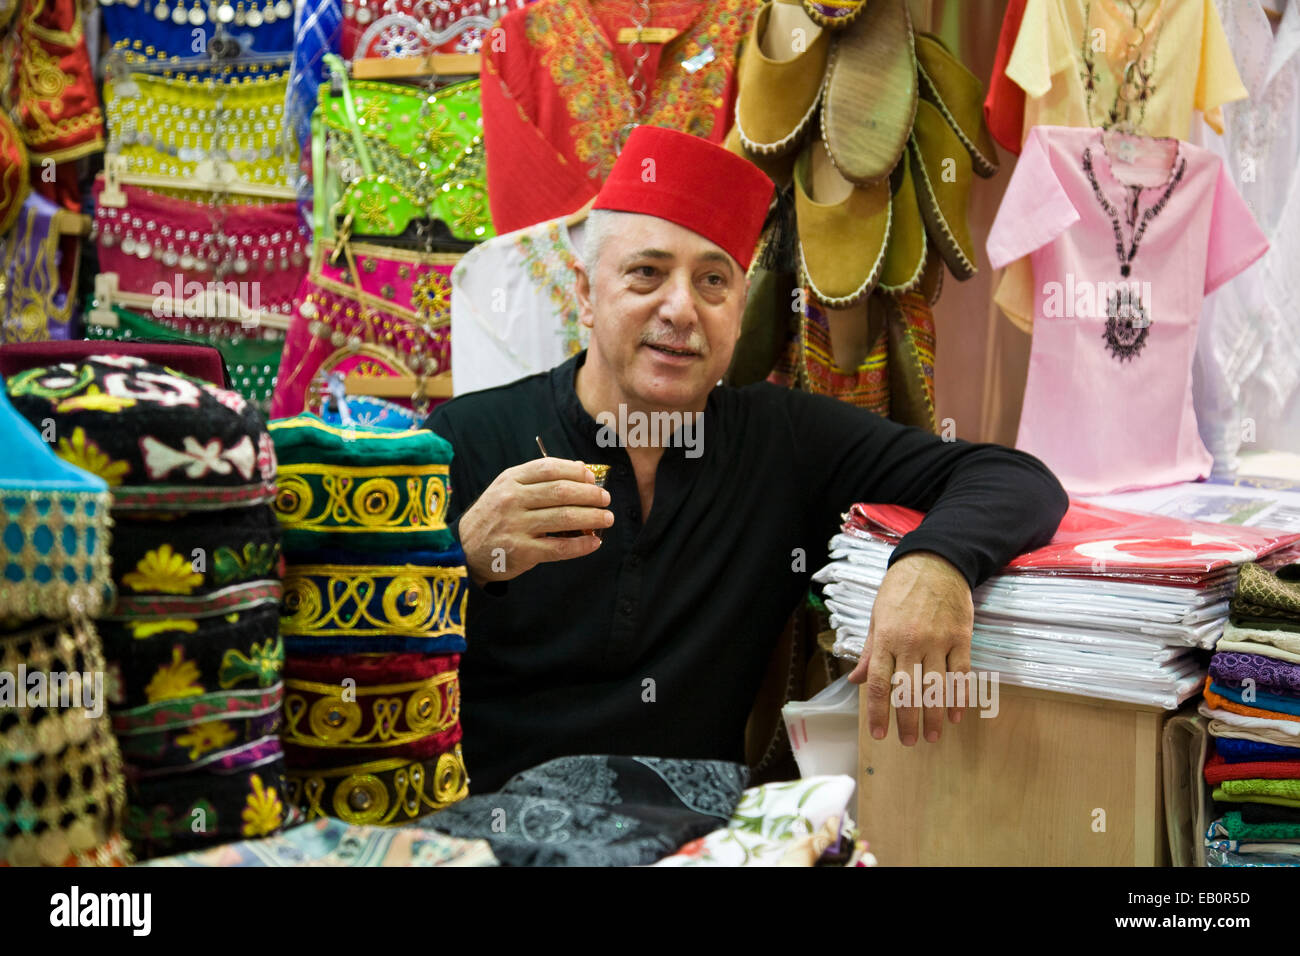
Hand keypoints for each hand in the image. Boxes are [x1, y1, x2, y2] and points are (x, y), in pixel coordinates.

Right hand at [458, 457, 613, 585]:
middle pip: (561, 491)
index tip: (592, 478)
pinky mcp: (521, 551)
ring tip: (607, 519)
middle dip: (590, 494)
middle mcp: (512, 499)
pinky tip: (594, 542)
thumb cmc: (493, 515)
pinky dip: (581, 545)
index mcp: (510, 480)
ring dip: (592, 518)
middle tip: (606, 499)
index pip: (549, 468)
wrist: (464, 548)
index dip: (576, 472)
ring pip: (564, 518)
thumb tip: (582, 469)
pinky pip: (559, 547)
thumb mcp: (507, 489)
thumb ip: (539, 479)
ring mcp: (516, 526)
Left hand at [847, 551, 973, 745]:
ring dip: (934, 715)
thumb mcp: (877, 617)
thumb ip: (870, 652)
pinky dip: (959, 697)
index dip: (878, 712)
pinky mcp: (961, 637)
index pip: (880, 683)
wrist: (935, 562)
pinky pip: (961, 673)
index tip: (879, 733)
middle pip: (908, 691)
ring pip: (936, 687)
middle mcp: (911, 643)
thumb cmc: (900, 589)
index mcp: (886, 639)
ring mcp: (938, 641)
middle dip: (908, 721)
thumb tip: (856, 680)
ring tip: (932, 736)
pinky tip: (955, 715)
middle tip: (910, 742)